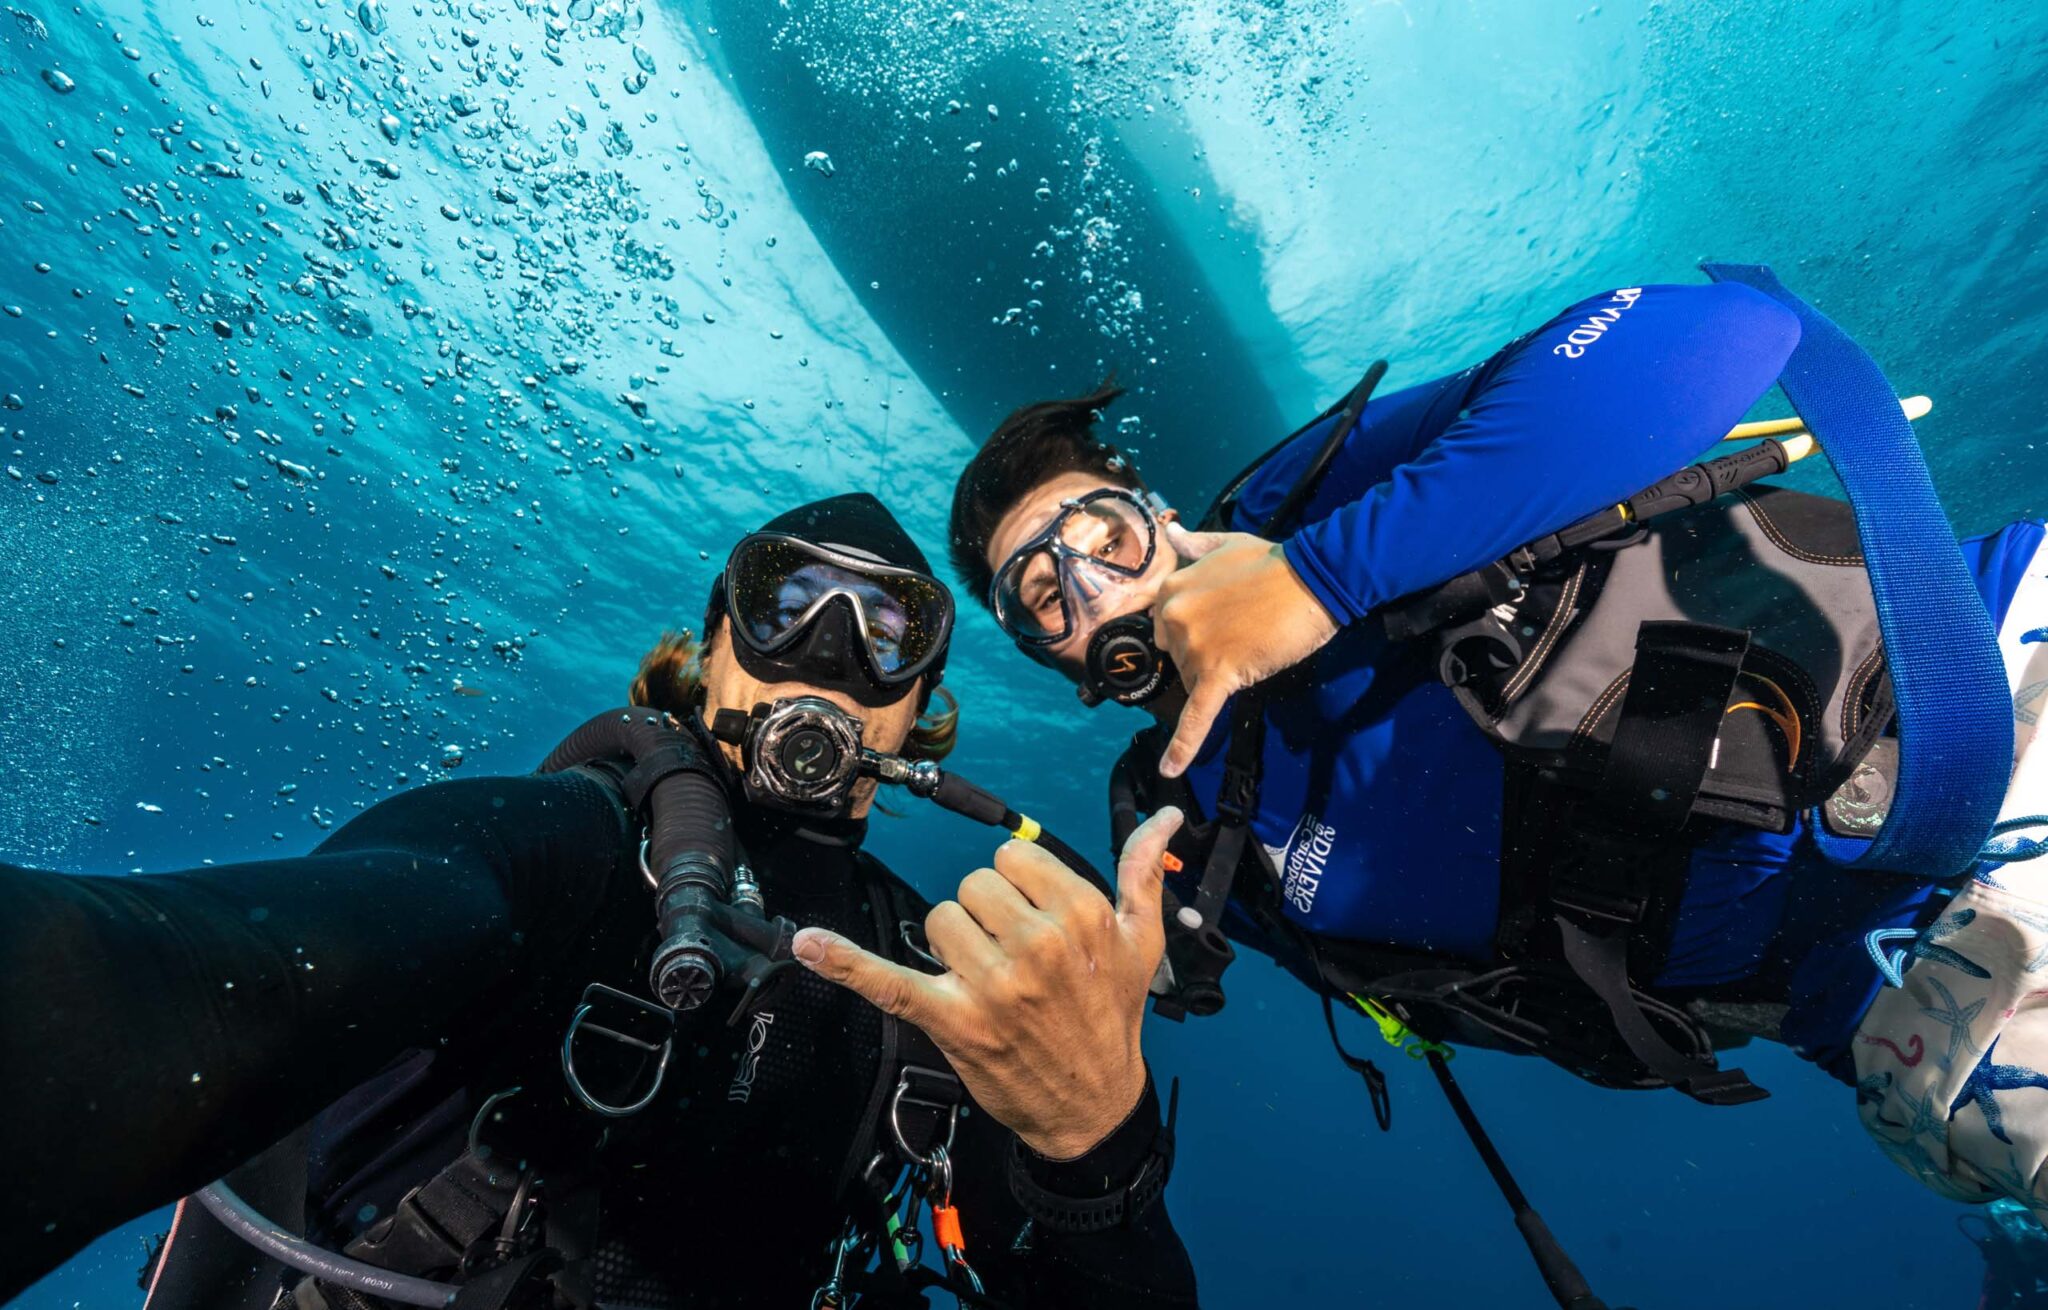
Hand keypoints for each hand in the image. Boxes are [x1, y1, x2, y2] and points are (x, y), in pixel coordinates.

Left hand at [793, 808, 1184, 1159]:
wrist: (1095, 1105)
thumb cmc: (1113, 1017)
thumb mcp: (1143, 942)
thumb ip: (1143, 871)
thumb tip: (1165, 814)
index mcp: (1081, 914)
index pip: (1011, 857)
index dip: (1018, 887)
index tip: (1034, 919)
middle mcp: (1038, 944)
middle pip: (972, 885)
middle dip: (987, 915)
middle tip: (1015, 959)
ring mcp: (993, 985)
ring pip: (939, 920)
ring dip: (954, 946)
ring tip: (988, 981)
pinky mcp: (953, 1020)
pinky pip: (888, 980)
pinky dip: (843, 963)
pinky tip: (805, 944)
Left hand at [1153, 521, 1338, 776]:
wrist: (1312, 579)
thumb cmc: (1274, 561)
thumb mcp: (1226, 543)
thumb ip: (1195, 544)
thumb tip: (1171, 532)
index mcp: (1170, 590)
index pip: (1167, 631)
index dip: (1196, 633)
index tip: (1222, 626)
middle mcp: (1173, 618)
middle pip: (1179, 659)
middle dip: (1207, 654)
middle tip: (1243, 635)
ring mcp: (1194, 648)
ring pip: (1193, 683)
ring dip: (1220, 675)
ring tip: (1253, 647)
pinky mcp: (1218, 675)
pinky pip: (1196, 717)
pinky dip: (1183, 746)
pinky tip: (1171, 770)